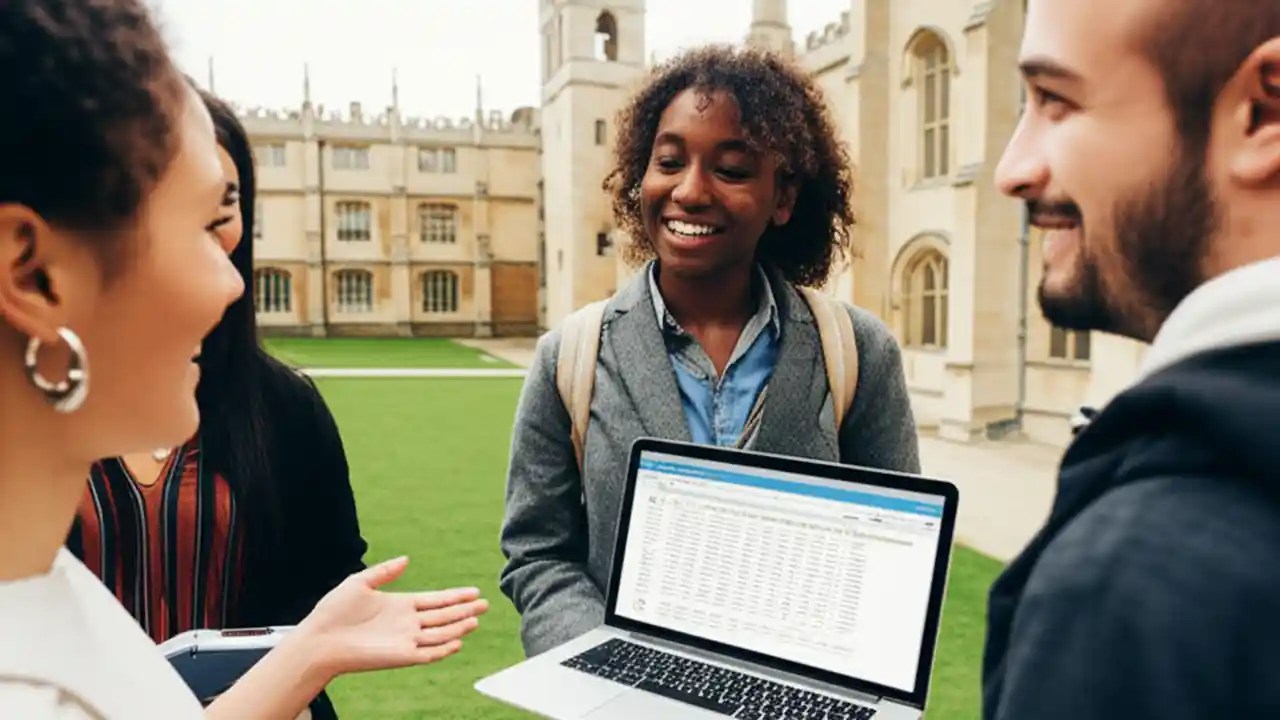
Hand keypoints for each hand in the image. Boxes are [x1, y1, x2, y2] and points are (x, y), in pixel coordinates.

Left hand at [296, 556, 488, 677]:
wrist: (320, 639)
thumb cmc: (334, 611)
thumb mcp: (359, 582)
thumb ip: (384, 571)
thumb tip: (406, 559)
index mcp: (401, 605)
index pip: (435, 600)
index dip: (455, 596)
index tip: (474, 591)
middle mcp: (407, 623)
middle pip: (443, 616)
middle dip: (464, 610)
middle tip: (486, 604)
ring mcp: (406, 640)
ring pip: (440, 633)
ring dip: (458, 627)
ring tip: (476, 620)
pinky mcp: (401, 656)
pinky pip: (428, 653)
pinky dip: (443, 648)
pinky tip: (457, 641)